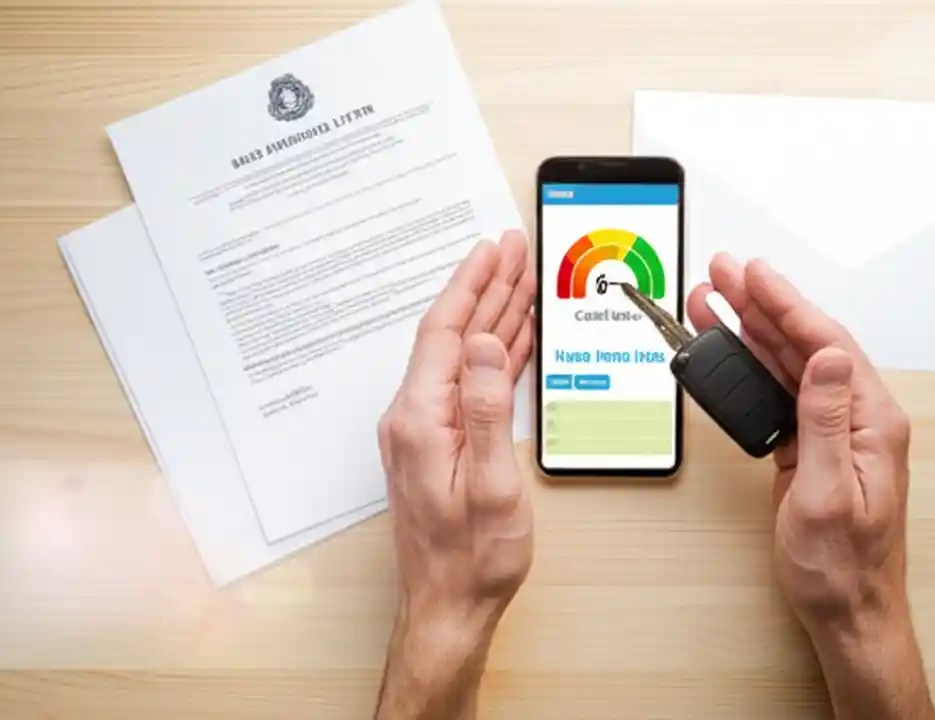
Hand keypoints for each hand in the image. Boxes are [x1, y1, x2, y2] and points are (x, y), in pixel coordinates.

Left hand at [375, 232, 535, 719]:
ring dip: (492, 317)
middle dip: (485, 288)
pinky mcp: (438, 444)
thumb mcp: (490, 485)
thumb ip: (484, 409)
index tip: (494, 250)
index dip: (472, 285)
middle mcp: (414, 418)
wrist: (448, 607)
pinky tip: (512, 340)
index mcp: (420, 419)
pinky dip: (493, 356)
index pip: (445, 332)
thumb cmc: (471, 559)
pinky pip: (468, 383)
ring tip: (520, 280)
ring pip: (463, 356)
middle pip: (453, 336)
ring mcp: (424, 430)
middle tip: (514, 249)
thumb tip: (485, 346)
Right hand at [687, 253, 934, 719]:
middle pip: (808, 344)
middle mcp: (859, 419)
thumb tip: (828, 357)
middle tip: (724, 272)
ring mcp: (837, 432)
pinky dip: (755, 365)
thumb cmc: (843, 568)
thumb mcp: (828, 493)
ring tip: (719, 296)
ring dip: (756, 328)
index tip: (754, 275)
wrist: (847, 614)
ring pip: (792, 364)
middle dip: (765, 303)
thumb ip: (826, 420)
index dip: (787, 305)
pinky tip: (736, 346)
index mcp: (874, 423)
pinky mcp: (815, 448)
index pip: (827, 345)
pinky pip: (783, 392)